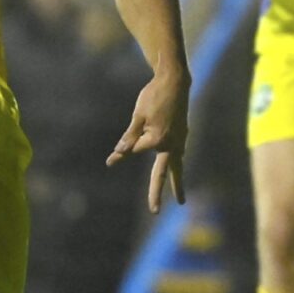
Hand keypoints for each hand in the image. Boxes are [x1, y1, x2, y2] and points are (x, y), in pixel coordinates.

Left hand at [107, 70, 188, 212]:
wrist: (176, 81)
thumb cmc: (153, 96)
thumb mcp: (137, 116)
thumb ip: (129, 138)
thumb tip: (117, 156)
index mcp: (158, 140)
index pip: (135, 150)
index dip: (122, 152)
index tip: (111, 160)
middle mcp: (172, 144)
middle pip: (163, 173)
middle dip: (157, 192)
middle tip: (154, 211)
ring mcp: (180, 141)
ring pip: (176, 166)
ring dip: (176, 183)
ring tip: (179, 200)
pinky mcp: (182, 136)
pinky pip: (178, 155)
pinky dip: (176, 165)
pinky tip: (177, 170)